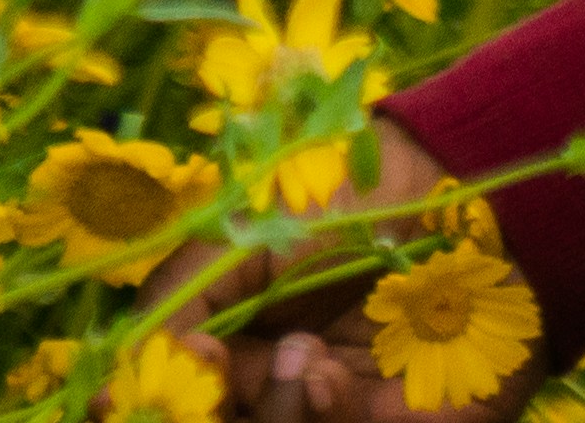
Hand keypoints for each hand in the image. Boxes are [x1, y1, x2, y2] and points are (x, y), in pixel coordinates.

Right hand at [155, 122, 540, 421]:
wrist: (466, 185)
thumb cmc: (350, 194)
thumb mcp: (243, 237)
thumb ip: (175, 301)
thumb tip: (126, 374)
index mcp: (238, 351)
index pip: (180, 403)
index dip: (149, 408)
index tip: (118, 400)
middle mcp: (282, 390)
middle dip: (202, 415)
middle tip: (212, 370)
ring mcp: (339, 413)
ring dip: (275, 411)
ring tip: (303, 357)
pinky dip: (321, 417)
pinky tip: (328, 377)